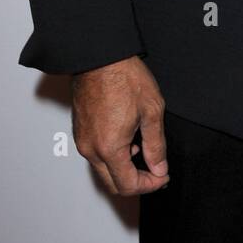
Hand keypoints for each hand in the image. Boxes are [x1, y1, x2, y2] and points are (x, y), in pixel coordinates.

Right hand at [71, 55, 169, 195]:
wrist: (100, 57)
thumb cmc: (124, 77)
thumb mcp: (152, 111)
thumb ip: (156, 145)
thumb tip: (159, 168)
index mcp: (109, 147)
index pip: (128, 185)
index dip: (150, 185)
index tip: (162, 176)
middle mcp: (91, 149)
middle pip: (113, 184)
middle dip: (137, 182)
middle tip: (156, 169)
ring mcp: (82, 140)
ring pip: (104, 170)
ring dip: (124, 168)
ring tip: (143, 147)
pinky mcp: (80, 131)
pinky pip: (96, 155)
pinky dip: (113, 156)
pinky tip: (128, 137)